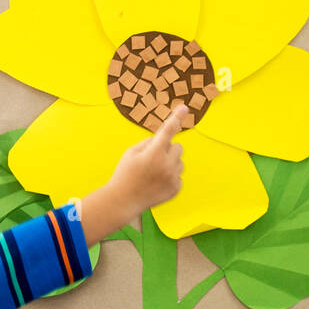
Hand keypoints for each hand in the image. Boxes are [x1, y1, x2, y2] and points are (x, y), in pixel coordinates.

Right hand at [77, 105, 186, 244]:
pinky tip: (157, 182)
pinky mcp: (176, 188)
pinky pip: (179, 175)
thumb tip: (164, 139)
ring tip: (154, 172)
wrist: (124, 200)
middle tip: (153, 158)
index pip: (168, 131)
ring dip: (170, 163)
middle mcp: (166, 165)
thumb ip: (149, 142)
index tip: (184, 107)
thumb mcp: (131, 152)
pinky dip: (170, 176)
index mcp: (153, 153)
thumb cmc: (125, 173)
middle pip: (178, 147)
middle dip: (168, 149)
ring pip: (180, 162)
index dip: (176, 118)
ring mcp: (173, 178)